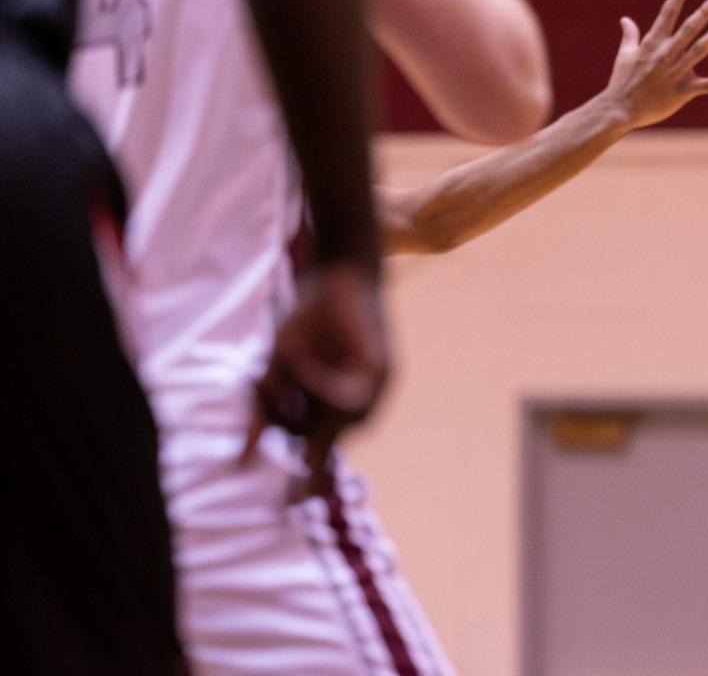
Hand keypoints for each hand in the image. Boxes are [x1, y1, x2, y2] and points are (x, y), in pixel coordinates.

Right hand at [242, 262, 388, 497]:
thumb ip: (265, 414)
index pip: (317, 456)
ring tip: (292, 354)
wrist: (339, 279)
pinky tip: (303, 358)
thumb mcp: (276, 372)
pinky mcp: (380, 378)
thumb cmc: (305, 324)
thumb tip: (243, 462)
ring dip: (298, 394)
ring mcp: (370, 396)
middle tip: (293, 505)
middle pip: (323, 451)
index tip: (292, 511)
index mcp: (326, 409)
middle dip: (311, 479)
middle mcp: (351, 409)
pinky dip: (316, 381)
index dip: (306, 483)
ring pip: (327, 423)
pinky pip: (341, 398)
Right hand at [604, 0, 707, 129]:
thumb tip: (625, 20)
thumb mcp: (624, 56)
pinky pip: (707, 87)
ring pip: (697, 52)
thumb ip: (630, 36)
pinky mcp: (682, 92)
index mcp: (652, 45)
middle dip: (702, 14)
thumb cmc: (622, 82)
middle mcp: (664, 56)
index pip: (666, 16)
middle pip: (687, 31)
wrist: (620, 110)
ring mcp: (674, 74)